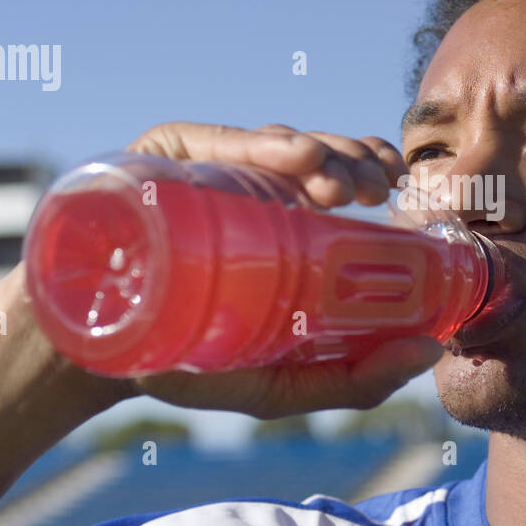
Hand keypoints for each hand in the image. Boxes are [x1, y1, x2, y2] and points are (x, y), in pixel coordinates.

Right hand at [97, 122, 443, 417]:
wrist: (93, 362)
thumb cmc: (190, 364)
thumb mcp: (281, 383)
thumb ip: (355, 378)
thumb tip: (431, 351)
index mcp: (275, 218)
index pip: (333, 173)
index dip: (369, 165)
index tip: (396, 184)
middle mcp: (243, 186)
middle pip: (311, 153)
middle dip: (351, 158)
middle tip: (373, 186)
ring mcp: (201, 171)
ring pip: (272, 143)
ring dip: (318, 152)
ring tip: (339, 184)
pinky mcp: (160, 162)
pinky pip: (216, 143)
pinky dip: (263, 147)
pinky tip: (297, 158)